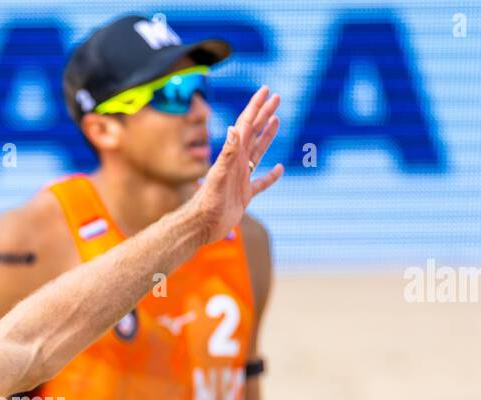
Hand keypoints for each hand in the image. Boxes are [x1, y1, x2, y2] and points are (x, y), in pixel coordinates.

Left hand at [191, 85, 283, 243]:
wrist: (200, 227)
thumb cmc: (207, 204)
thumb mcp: (218, 177)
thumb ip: (227, 153)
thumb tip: (234, 127)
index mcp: (233, 155)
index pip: (246, 125)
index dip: (256, 106)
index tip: (267, 90)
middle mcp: (237, 163)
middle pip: (254, 133)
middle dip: (264, 114)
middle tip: (276, 97)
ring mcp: (241, 178)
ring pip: (258, 152)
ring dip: (267, 136)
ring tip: (276, 120)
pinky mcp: (244, 195)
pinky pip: (261, 182)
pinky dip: (271, 175)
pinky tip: (280, 169)